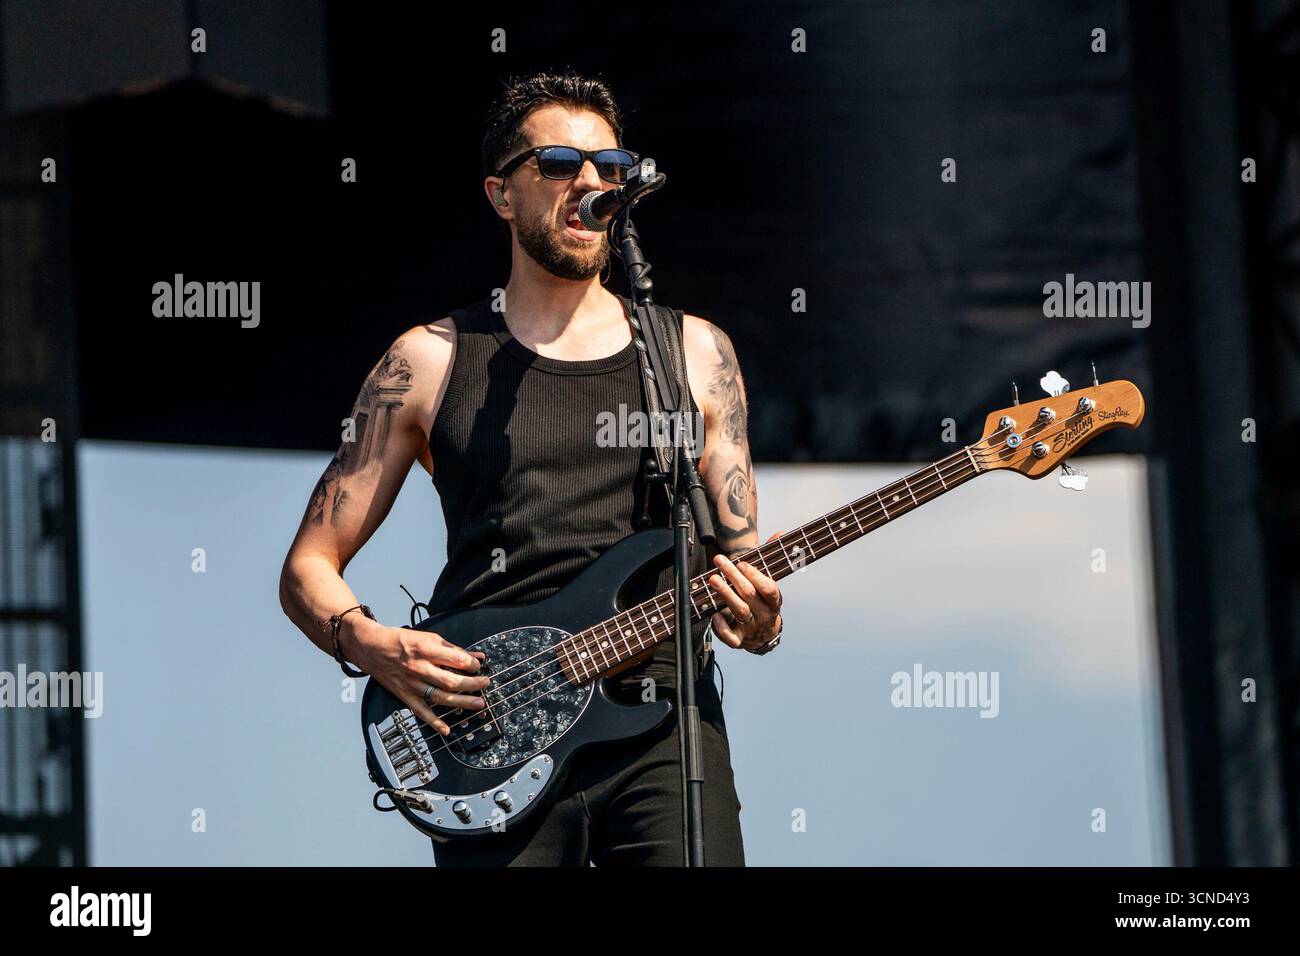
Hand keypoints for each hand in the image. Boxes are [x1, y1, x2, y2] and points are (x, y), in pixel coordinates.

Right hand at [343, 616, 489, 735]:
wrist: (371, 648)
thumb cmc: (399, 640)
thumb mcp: (427, 637)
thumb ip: (452, 648)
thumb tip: (475, 656)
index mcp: (425, 649)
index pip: (455, 659)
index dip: (471, 663)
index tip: (478, 666)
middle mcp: (418, 668)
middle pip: (450, 680)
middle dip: (472, 684)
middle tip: (485, 684)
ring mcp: (411, 684)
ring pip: (440, 697)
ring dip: (462, 702)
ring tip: (478, 703)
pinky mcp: (405, 696)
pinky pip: (421, 711)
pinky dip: (434, 722)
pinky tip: (446, 729)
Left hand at [707, 536, 783, 653]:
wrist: (763, 636)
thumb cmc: (763, 602)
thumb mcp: (769, 582)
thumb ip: (771, 559)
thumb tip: (780, 533)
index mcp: (774, 601)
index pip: (769, 588)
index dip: (755, 575)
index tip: (742, 563)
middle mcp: (764, 615)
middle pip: (749, 595)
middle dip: (733, 576)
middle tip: (719, 561)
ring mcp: (751, 628)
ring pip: (740, 611)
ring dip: (725, 594)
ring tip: (713, 579)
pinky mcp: (738, 640)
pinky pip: (730, 637)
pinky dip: (720, 627)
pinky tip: (714, 614)